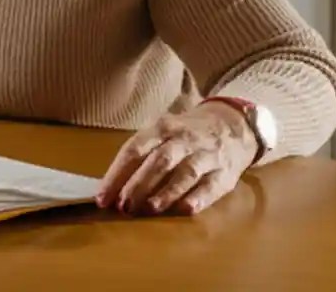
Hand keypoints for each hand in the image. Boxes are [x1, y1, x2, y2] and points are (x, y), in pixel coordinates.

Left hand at [96, 102, 258, 215]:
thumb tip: (111, 187)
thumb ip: (140, 155)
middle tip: (123, 206)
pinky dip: (197, 199)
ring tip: (149, 209)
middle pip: (159, 161)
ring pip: (185, 174)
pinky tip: (184, 210)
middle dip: (139, 185)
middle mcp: (184, 140)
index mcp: (162, 128)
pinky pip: (211, 187)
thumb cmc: (185, 134)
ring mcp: (207, 156)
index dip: (117, 175)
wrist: (233, 124)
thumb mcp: (161, 132)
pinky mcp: (226, 173)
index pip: (135, 149)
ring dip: (166, 193)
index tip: (102, 198)